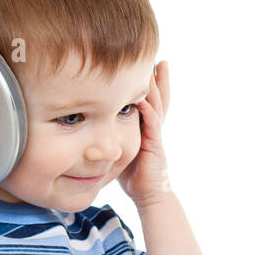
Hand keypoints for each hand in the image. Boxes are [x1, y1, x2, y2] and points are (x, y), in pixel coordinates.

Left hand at [117, 59, 171, 206]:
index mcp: (147, 128)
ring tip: (153, 69)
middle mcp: (154, 128)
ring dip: (155, 87)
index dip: (150, 85)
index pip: (150, 102)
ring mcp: (156, 134)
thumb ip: (114, 136)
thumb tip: (94, 128)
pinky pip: (153, 122)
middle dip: (159, 79)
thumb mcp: (122, 150)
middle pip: (159, 98)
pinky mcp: (155, 143)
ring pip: (157, 105)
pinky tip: (143, 97)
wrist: (149, 194)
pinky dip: (148, 109)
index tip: (146, 67)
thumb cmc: (134, 176)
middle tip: (158, 60)